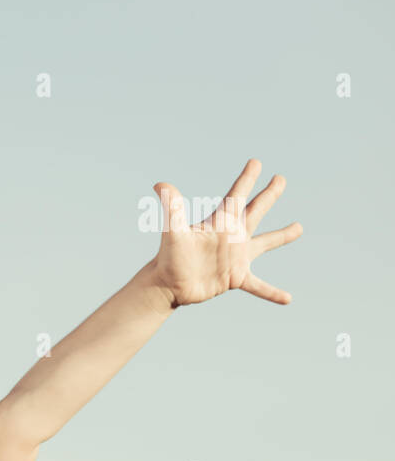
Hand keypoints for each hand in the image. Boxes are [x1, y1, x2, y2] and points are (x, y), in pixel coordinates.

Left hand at [152, 159, 302, 306]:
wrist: (168, 284)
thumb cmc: (169, 256)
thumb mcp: (174, 232)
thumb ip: (172, 209)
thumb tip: (160, 184)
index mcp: (220, 223)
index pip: (236, 195)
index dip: (246, 179)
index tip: (256, 162)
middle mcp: (231, 236)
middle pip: (255, 211)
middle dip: (268, 195)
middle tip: (280, 178)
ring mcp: (236, 257)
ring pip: (264, 243)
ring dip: (281, 236)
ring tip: (299, 228)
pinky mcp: (236, 278)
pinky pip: (259, 286)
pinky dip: (271, 292)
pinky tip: (287, 299)